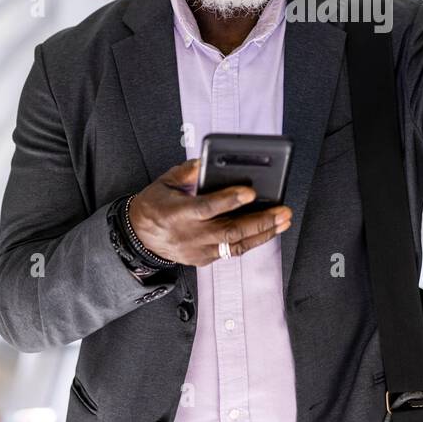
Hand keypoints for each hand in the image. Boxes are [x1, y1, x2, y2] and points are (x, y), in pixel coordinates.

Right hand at [127, 158, 292, 266]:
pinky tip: (267, 231)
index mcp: (177, 213)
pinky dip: (251, 241)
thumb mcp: (165, 181)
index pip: (207, 208)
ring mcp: (198, 250)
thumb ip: (187, 171)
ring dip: (263, 233)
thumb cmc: (155, 205)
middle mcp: (190, 235)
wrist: (139, 237)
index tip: (250, 192)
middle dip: (260, 221)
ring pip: (235, 245)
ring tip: (283, 221)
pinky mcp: (204, 259)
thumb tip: (207, 162)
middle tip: (282, 211)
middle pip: (229, 231)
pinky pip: (231, 251)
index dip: (229, 200)